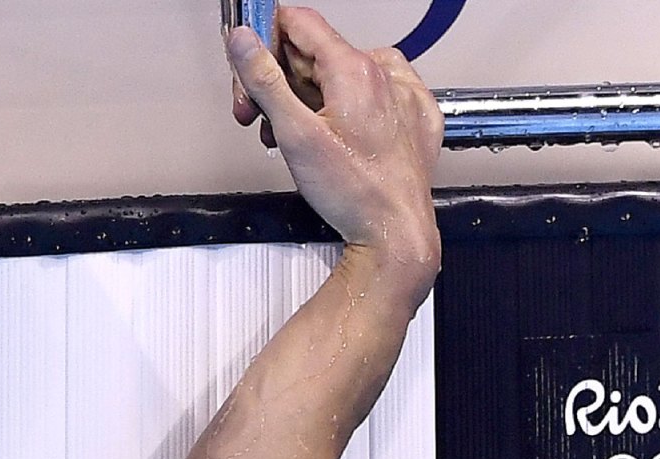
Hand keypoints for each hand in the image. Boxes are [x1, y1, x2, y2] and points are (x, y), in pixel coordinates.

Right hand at [225, 8, 442, 279]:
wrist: (397, 235)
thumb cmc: (356, 194)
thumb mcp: (295, 135)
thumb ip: (264, 81)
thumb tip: (243, 42)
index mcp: (357, 70)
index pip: (299, 22)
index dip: (266, 40)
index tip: (250, 63)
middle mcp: (387, 76)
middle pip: (317, 53)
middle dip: (281, 82)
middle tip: (260, 115)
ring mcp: (405, 97)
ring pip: (343, 77)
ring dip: (310, 101)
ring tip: (294, 137)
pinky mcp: (417, 120)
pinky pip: (375, 97)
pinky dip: (349, 111)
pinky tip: (337, 138)